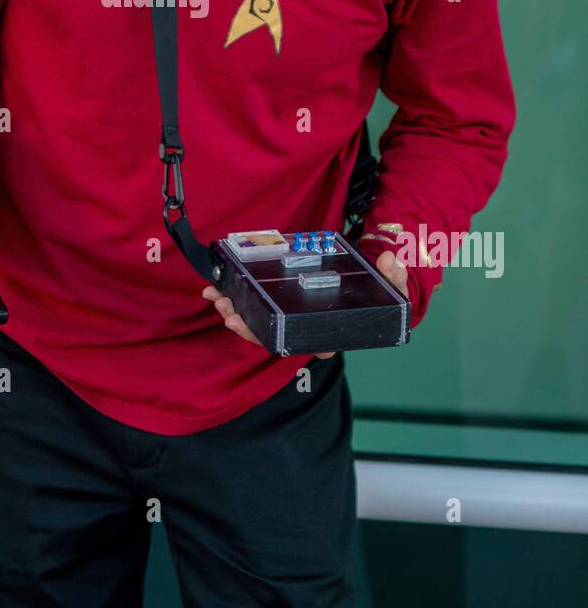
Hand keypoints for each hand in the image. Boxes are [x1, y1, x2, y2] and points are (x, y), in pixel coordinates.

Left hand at [203, 250, 408, 359]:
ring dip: (237, 315)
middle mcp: (308, 327)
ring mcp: (289, 316)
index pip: (320, 344)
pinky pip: (252, 307)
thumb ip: (393, 275)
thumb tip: (389, 260)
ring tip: (218, 301)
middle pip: (277, 337)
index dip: (304, 347)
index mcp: (335, 329)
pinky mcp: (276, 303)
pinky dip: (233, 299)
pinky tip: (216, 290)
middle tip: (234, 318)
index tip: (292, 344)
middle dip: (252, 330)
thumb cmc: (378, 293)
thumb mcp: (392, 285)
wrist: (366, 284)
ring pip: (259, 325)